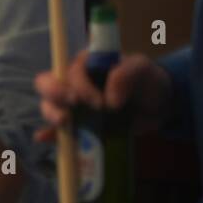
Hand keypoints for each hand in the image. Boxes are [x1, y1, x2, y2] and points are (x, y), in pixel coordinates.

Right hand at [33, 51, 172, 142]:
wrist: (158, 106)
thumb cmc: (147, 81)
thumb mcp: (142, 68)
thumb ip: (126, 73)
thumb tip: (110, 99)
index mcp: (85, 65)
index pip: (69, 70)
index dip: (77, 85)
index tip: (98, 102)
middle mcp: (73, 83)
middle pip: (46, 83)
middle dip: (54, 95)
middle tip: (71, 107)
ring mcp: (72, 105)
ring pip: (48, 105)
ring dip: (51, 113)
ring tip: (64, 123)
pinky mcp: (75, 124)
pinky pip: (55, 129)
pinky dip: (49, 134)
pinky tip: (45, 138)